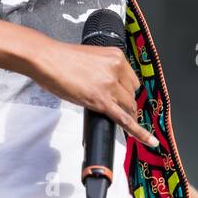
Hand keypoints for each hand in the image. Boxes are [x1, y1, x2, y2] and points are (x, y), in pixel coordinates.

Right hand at [21, 36, 158, 147]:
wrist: (47, 59)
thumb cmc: (62, 58)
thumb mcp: (91, 57)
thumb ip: (103, 69)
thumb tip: (105, 83)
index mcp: (116, 57)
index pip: (132, 79)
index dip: (128, 91)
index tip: (125, 97)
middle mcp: (117, 70)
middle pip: (132, 93)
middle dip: (126, 102)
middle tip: (116, 107)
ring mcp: (111, 86)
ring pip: (129, 106)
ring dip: (125, 113)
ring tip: (117, 117)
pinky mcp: (102, 101)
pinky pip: (124, 119)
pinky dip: (139, 132)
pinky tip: (149, 141)